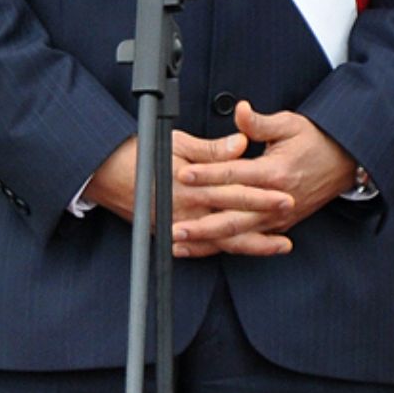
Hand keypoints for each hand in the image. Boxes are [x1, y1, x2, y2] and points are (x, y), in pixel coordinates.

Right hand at [83, 130, 292, 229]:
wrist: (102, 172)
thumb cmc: (138, 152)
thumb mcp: (176, 142)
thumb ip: (211, 149)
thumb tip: (241, 145)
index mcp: (191, 185)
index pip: (235, 192)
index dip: (263, 196)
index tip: (286, 196)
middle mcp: (186, 210)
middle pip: (233, 222)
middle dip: (264, 225)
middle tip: (290, 227)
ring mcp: (177, 225)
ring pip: (220, 241)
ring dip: (250, 245)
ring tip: (276, 246)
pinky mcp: (167, 233)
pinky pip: (199, 248)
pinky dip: (221, 250)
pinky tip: (238, 250)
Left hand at [170, 101, 358, 257]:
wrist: (343, 162)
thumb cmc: (314, 141)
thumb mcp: (289, 124)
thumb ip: (259, 123)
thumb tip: (240, 110)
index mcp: (275, 172)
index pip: (234, 174)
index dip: (207, 174)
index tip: (182, 174)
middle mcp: (276, 200)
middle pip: (232, 215)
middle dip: (201, 222)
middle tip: (173, 225)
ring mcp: (278, 217)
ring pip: (238, 234)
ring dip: (208, 240)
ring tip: (181, 243)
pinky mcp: (280, 226)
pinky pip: (249, 241)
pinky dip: (226, 247)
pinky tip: (204, 249)